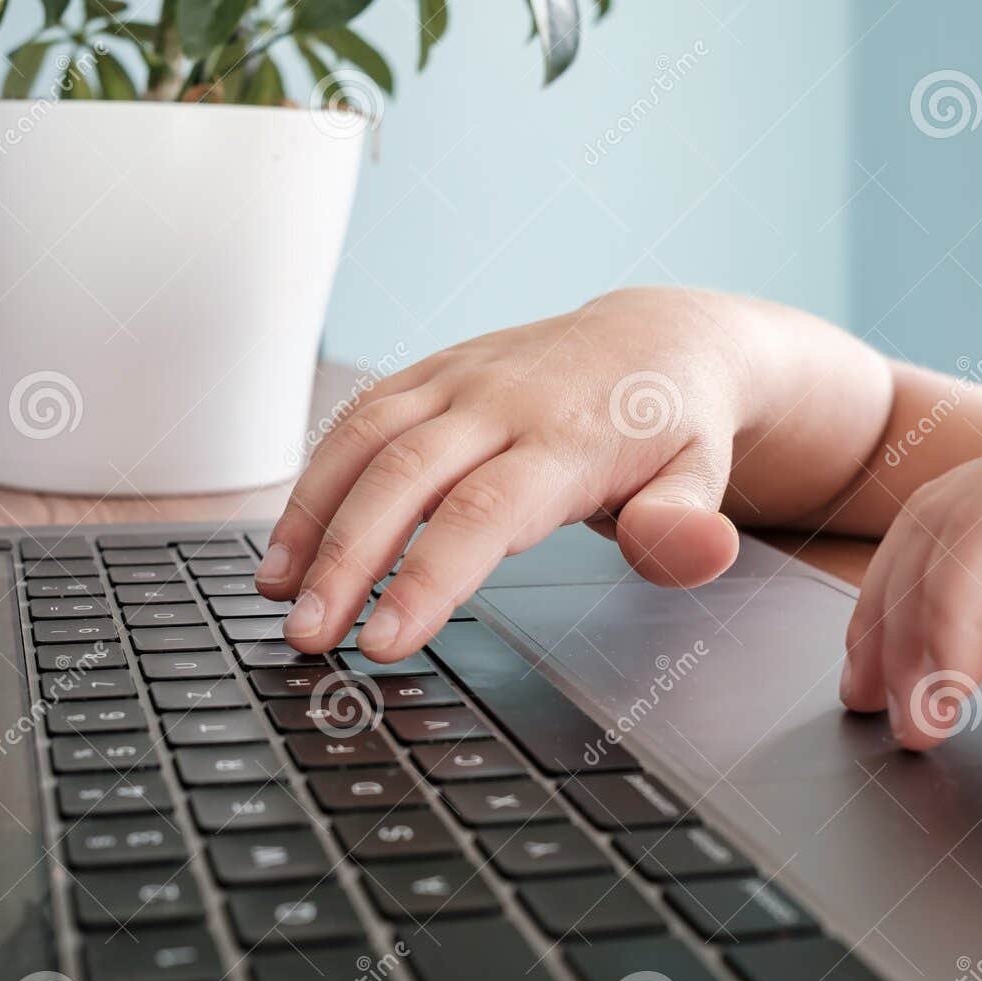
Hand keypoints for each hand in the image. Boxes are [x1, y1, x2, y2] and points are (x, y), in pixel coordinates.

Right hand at [255, 287, 756, 659]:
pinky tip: (291, 539)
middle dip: (346, 559)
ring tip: (277, 592)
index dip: (426, 578)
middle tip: (307, 636)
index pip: (483, 514)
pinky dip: (315, 475)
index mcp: (568, 438)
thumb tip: (699, 553)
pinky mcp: (432, 372)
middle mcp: (502, 400)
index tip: (382, 641)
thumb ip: (685, 525)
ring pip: (364, 439)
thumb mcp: (704, 476)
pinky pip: (358, 416)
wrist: (657, 338)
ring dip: (311, 515)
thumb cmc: (671, 425)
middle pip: (404, 477)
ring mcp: (460, 379)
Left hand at [840, 407, 981, 748]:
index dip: (912, 610)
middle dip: (885, 617)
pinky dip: (946, 617)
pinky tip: (947, 693)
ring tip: (904, 717)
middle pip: (938, 526)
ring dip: (902, 623)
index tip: (893, 692)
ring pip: (947, 525)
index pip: (969, 538)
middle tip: (869, 703)